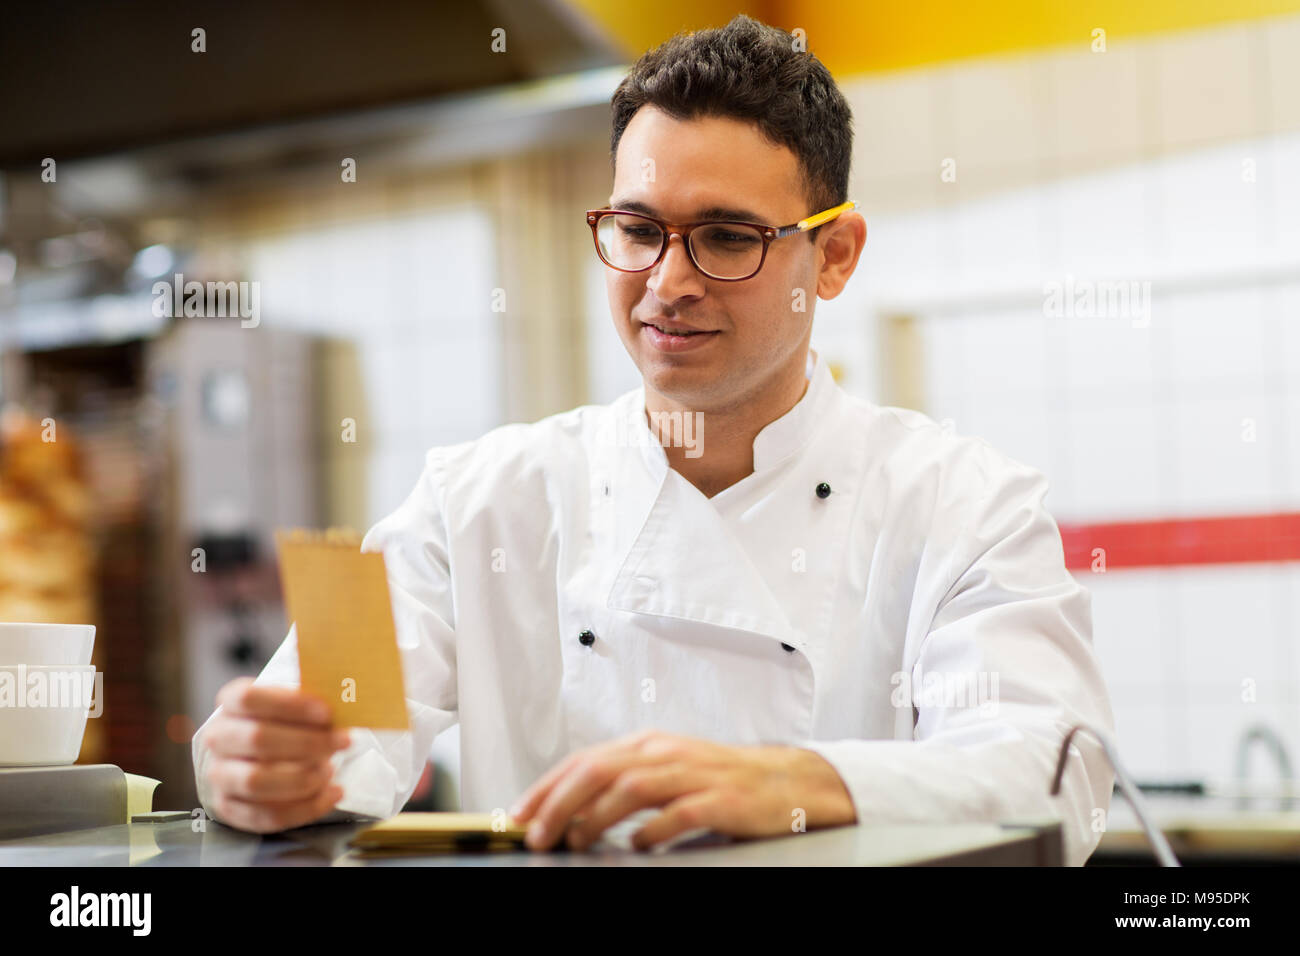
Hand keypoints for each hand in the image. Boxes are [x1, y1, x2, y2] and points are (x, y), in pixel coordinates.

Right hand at [200, 677, 351, 832]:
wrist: (263, 748)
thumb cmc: (286, 721)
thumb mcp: (297, 703)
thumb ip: (313, 703)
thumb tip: (345, 702)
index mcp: (231, 702)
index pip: (250, 698)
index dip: (290, 705)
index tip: (327, 712)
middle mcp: (218, 738)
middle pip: (257, 739)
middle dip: (306, 743)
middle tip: (342, 742)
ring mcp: (220, 775)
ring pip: (256, 781)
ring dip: (303, 778)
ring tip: (330, 771)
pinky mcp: (230, 807)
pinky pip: (267, 815)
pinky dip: (306, 807)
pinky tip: (332, 793)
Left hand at [507, 729, 855, 851]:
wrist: (786, 781)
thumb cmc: (722, 780)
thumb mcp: (668, 771)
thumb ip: (624, 784)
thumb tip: (570, 813)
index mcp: (649, 744)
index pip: (585, 759)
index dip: (548, 786)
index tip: (521, 813)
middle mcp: (666, 753)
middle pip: (599, 769)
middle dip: (559, 801)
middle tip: (537, 833)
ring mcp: (694, 774)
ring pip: (631, 786)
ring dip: (595, 816)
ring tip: (576, 840)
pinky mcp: (721, 799)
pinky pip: (678, 813)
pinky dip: (651, 831)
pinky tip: (638, 846)